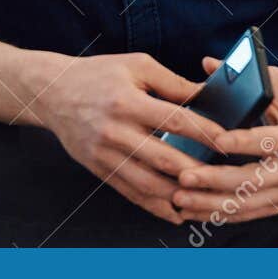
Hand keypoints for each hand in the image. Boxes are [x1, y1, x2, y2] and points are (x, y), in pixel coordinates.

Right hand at [36, 51, 226, 225]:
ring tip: (204, 197)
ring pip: (147, 183)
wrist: (51, 92)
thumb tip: (206, 95)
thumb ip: (172, 82)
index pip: (174, 119)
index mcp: (127, 102)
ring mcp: (104, 155)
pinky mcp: (98, 169)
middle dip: (196, 170)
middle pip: (163, 158)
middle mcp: (114, 132)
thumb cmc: (99, 74)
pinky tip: (175, 212)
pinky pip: (130, 192)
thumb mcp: (137, 66)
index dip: (203, 132)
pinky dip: (154, 206)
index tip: (226, 141)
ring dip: (178, 195)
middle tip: (223, 175)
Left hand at [171, 62, 277, 224]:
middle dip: (214, 180)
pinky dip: (216, 215)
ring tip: (179, 197)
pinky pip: (244, 215)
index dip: (242, 143)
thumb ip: (246, 73)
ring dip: (209, 203)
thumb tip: (207, 63)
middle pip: (251, 180)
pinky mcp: (277, 205)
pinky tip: (191, 211)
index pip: (267, 141)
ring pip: (244, 204)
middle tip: (184, 175)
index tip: (216, 141)